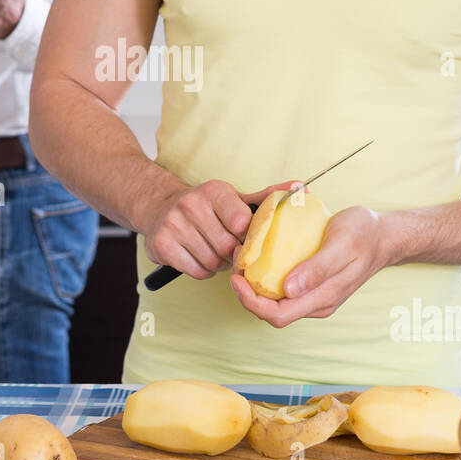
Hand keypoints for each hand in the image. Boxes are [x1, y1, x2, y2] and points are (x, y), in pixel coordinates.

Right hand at [142, 178, 256, 279]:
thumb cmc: (206, 208)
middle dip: (233, 254)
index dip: (248, 236)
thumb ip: (266, 198)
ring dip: (218, 264)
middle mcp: (191, 204)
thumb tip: (300, 188)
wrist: (160, 209)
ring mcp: (174, 224)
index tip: (245, 236)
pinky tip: (199, 258)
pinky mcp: (162, 244)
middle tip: (230, 248)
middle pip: (228, 246)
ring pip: (212, 261)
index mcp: (214, 191)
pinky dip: (203, 271)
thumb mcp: (234, 199)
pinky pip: (196, 271)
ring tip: (214, 252)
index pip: (242, 221)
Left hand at [230, 204, 397, 326]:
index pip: (278, 315)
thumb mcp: (342, 244)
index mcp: (324, 298)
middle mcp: (317, 303)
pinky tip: (259, 259)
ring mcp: (316, 297)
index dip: (251, 302)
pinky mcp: (313, 286)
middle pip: (272, 314)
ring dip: (254, 288)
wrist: (384, 234)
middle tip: (236, 265)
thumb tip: (288, 289)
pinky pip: (283, 291)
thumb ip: (317, 268)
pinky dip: (266, 279)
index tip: (236, 278)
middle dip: (247, 294)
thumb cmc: (364, 234)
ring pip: (276, 304)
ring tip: (243, 260)